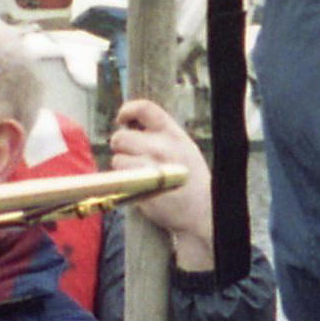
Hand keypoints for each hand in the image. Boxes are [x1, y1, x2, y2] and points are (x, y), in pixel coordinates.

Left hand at [105, 99, 209, 264]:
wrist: (202, 211)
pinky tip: (139, 186)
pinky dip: (123, 181)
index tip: (122, 120)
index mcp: (174, 134)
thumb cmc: (190, 181)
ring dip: (123, 167)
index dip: (127, 110)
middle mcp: (162, 146)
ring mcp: (151, 165)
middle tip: (133, 158)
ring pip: (117, 157)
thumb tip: (131, 126)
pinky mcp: (141, 184)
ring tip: (141, 176)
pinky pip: (118, 175)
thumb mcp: (184, 149)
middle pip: (121, 136)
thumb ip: (162, 136)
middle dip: (122, 147)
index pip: (144, 109)